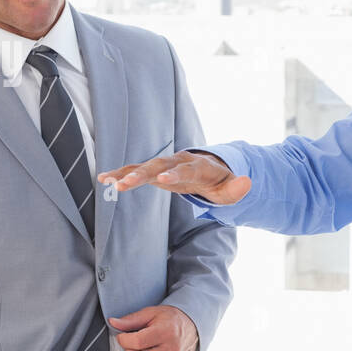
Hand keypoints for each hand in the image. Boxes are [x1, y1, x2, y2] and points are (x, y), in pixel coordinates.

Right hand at [98, 150, 250, 202]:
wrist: (210, 169)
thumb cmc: (221, 182)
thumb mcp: (232, 188)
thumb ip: (238, 188)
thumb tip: (247, 182)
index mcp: (198, 166)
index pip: (186, 170)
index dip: (175, 174)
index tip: (163, 180)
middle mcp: (178, 162)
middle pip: (158, 166)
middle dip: (142, 174)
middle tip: (124, 184)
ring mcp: (165, 165)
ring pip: (144, 167)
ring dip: (126, 173)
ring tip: (108, 180)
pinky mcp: (155, 171)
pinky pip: (136, 171)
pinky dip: (121, 173)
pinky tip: (104, 178)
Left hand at [109, 305, 198, 350]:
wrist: (193, 324)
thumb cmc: (171, 319)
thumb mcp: (151, 313)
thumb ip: (131, 320)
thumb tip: (113, 323)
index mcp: (166, 332)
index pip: (138, 342)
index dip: (123, 341)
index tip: (122, 338)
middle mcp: (173, 349)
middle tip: (129, 349)